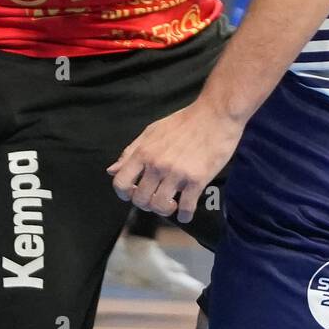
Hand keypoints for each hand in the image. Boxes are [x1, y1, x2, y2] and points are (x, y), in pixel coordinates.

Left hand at [108, 100, 243, 223]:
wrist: (216, 114)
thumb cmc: (184, 121)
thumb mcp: (152, 131)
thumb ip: (131, 152)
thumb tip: (112, 171)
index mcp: (144, 152)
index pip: (120, 183)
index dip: (124, 194)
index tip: (134, 193)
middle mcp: (157, 164)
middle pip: (140, 199)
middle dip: (146, 203)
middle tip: (156, 198)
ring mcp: (177, 173)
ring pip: (160, 206)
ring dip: (164, 210)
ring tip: (171, 204)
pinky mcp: (197, 179)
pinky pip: (186, 207)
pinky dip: (185, 215)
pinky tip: (186, 212)